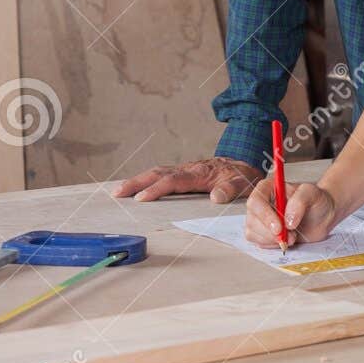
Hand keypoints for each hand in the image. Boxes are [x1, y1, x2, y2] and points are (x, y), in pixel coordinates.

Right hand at [115, 157, 261, 202]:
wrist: (246, 163)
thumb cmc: (242, 176)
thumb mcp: (243, 183)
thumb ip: (231, 189)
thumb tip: (216, 197)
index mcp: (200, 172)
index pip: (174, 181)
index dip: (157, 189)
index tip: (141, 198)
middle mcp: (188, 168)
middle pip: (158, 173)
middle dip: (136, 182)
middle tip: (117, 193)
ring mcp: (184, 169)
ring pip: (157, 172)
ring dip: (137, 180)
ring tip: (118, 192)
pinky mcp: (183, 173)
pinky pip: (161, 175)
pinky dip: (146, 180)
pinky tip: (135, 188)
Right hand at [244, 179, 337, 248]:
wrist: (323, 215)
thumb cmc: (317, 200)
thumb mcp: (313, 193)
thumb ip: (300, 201)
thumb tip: (287, 220)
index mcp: (268, 188)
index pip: (256, 202)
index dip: (265, 216)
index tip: (279, 228)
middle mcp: (260, 203)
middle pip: (252, 220)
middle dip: (270, 232)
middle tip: (291, 236)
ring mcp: (259, 219)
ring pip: (253, 233)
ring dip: (273, 240)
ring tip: (293, 236)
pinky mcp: (262, 233)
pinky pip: (259, 243)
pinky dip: (273, 245)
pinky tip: (287, 239)